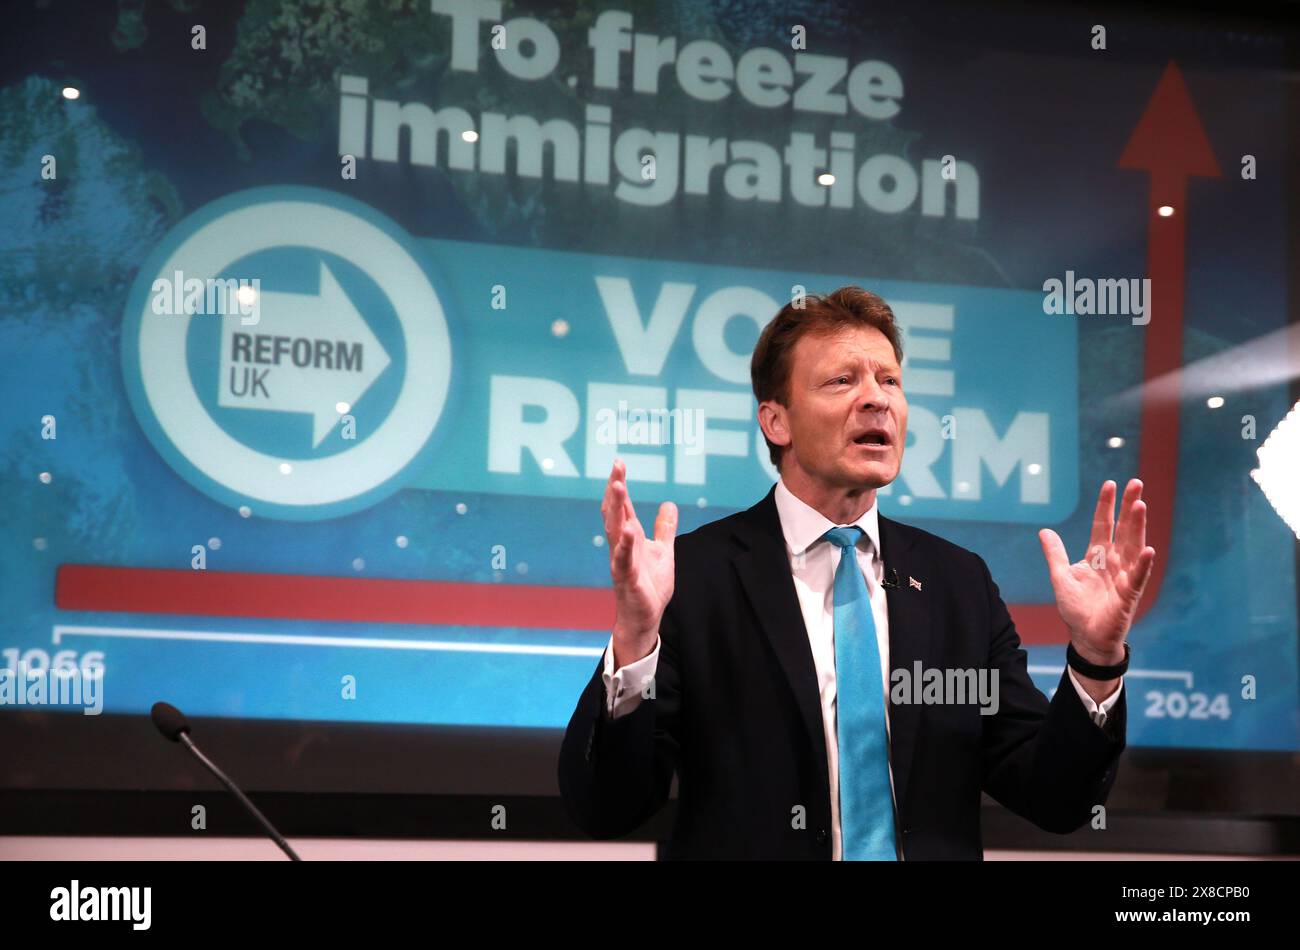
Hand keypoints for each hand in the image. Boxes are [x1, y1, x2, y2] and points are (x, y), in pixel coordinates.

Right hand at [601, 458, 676, 666]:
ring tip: (618, 487)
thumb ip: (664, 529)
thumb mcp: (663, 552)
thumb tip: (669, 504)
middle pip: (615, 513)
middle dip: (615, 489)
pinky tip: (629, 530)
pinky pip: (624, 559)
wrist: (645, 618)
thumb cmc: (650, 585)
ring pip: (615, 531)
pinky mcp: (627, 579)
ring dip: (616, 509)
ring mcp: (622, 561)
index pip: (623, 507)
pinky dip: (625, 545)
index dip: (620, 485)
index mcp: (630, 538)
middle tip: (617, 466)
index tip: (619, 463)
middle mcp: (622, 546)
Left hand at [1038, 479, 1155, 666]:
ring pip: (1134, 547)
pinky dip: (1144, 565)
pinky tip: (1149, 550)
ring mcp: (1124, 577)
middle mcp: (1115, 562)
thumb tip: (1044, 531)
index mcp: (1098, 556)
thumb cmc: (1077, 608)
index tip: (1110, 484)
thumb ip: (1055, 553)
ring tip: (1141, 504)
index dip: (1106, 505)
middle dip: (1129, 507)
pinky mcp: (1128, 596)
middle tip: (1136, 483)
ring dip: (1138, 526)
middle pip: (1124, 529)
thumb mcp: (1061, 577)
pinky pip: (1138, 578)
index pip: (1103, 525)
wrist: (1086, 638)